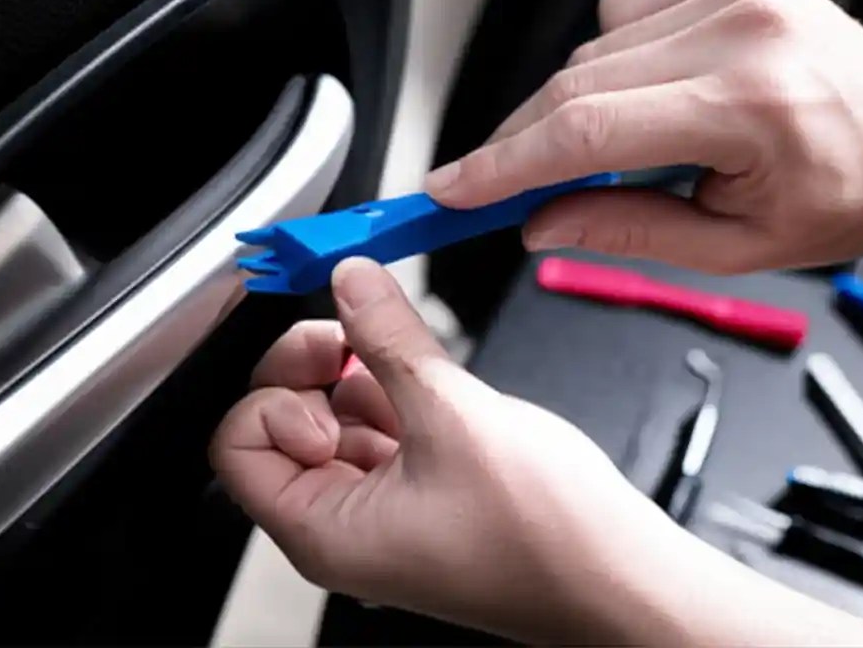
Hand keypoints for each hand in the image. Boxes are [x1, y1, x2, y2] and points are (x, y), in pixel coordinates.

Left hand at [211, 257, 670, 641]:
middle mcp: (340, 528)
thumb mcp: (454, 414)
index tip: (328, 356)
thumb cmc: (550, 542)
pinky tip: (440, 398)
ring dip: (366, 381)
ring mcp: (379, 512)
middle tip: (360, 338)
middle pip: (281, 423)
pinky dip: (400, 398)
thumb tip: (350, 281)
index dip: (275, 391)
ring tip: (421, 381)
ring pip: (334, 418)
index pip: (238, 444)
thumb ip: (387, 337)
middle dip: (317, 370)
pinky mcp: (416, 494)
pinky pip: (380, 430)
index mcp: (322, 531)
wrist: (625, 581)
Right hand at [424, 0, 862, 273]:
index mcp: (749, 106)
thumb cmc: (844, 187)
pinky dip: (613, 55)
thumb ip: (626, 233)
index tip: (454, 189)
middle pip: (573, 88)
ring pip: (588, 50)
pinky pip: (621, 10)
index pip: (587, 133)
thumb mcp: (737, 245)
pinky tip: (653, 86)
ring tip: (626, 142)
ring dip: (576, 103)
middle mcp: (742, 32)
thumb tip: (538, 225)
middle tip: (494, 187)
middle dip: (520, 143)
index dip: (504, 165)